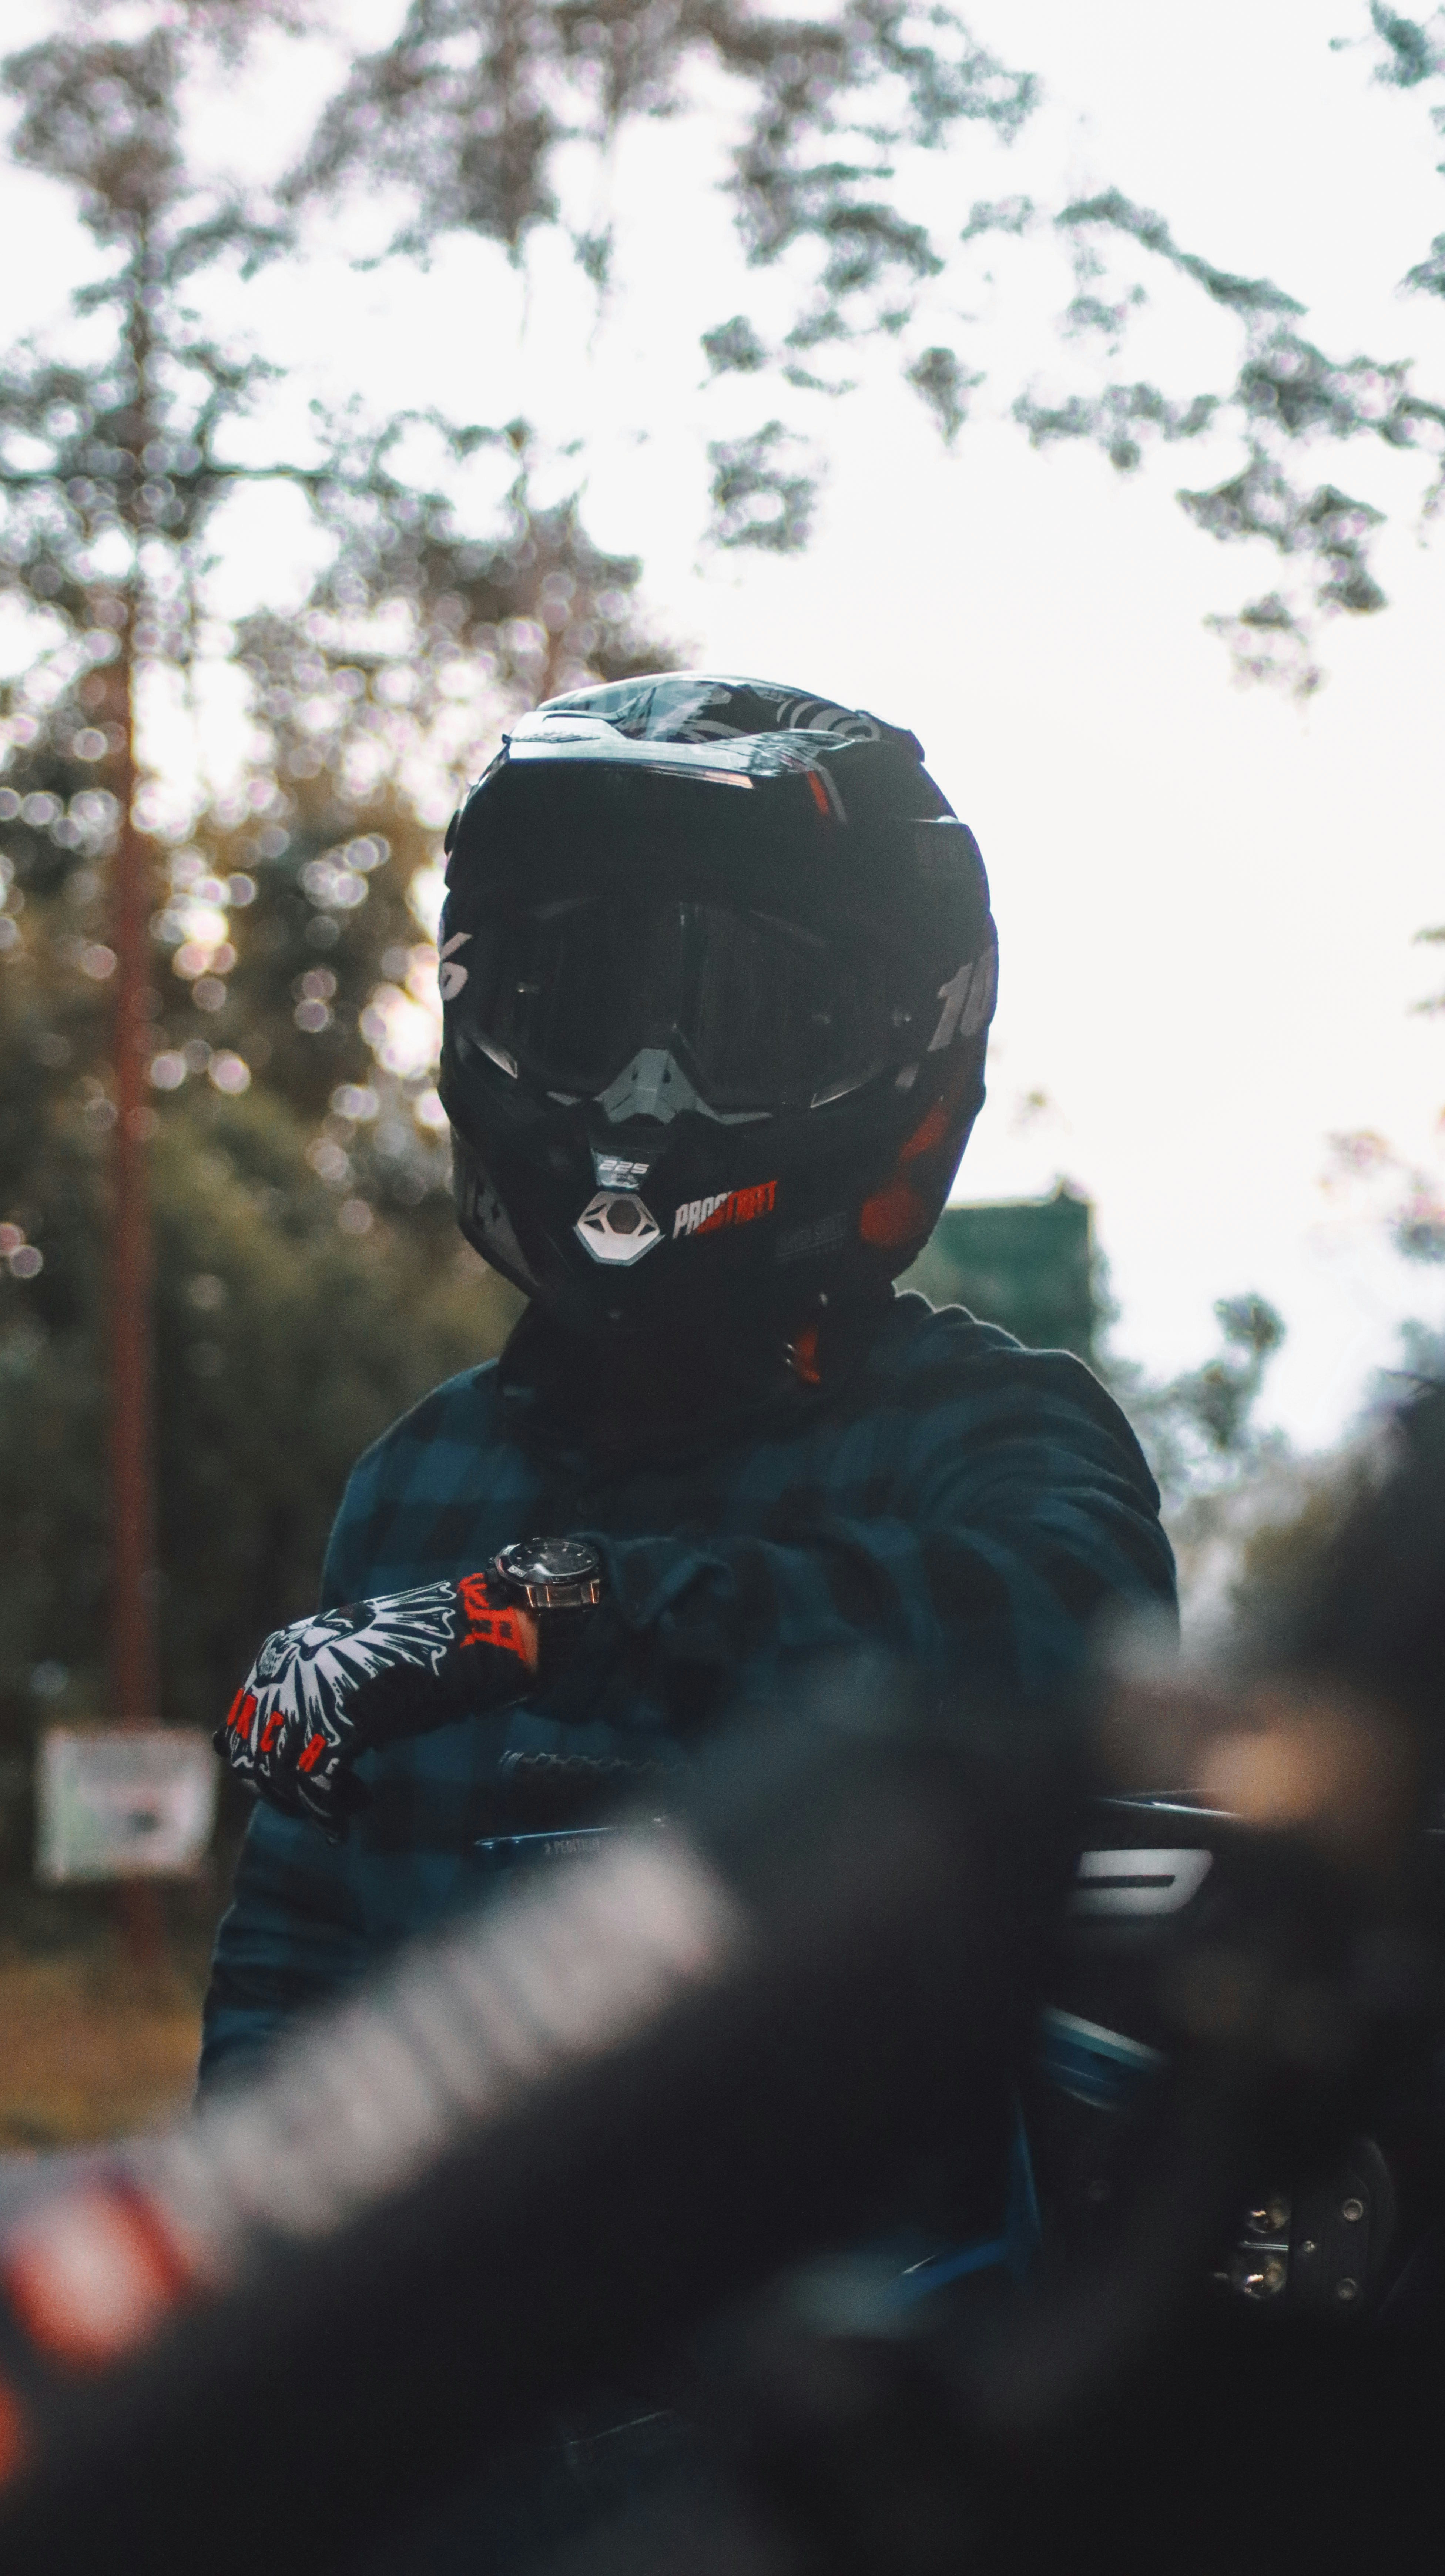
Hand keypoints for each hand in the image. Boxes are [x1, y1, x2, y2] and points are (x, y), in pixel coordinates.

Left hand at [217, 1572, 538, 1835]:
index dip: (258, 1765)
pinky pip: (317, 1785)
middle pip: (254, 1755)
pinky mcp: (342, 1723)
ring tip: (344, 1805)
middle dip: (280, 1792)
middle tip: (315, 1806)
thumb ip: (305, 1693)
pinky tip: (353, 1809)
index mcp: (281, 1651)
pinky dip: (330, 1809)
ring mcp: (310, 1697)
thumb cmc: (413, 1648)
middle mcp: (285, 1672)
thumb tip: (266, 1747)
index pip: (239, 1724)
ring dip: (308, 1804)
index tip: (287, 1787)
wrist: (464, 1634)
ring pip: (281, 1776)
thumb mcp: (343, 1663)